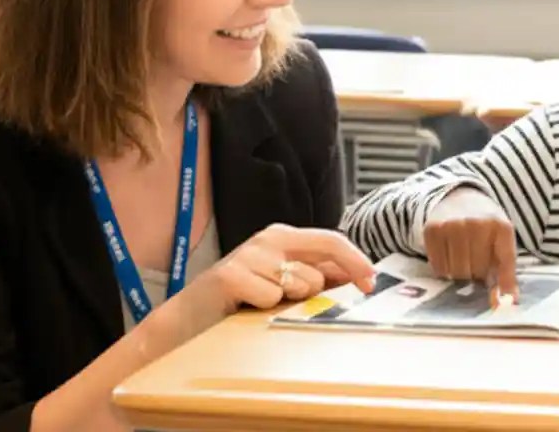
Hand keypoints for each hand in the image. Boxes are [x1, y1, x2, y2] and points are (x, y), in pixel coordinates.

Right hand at [162, 223, 375, 335]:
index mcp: (282, 237)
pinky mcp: (231, 275)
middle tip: (315, 299)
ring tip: (262, 305)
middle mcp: (267, 239)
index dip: (356, 261)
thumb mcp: (282, 285)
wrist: (186, 321)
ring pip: (301, 284)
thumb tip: (358, 277)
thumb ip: (316, 276)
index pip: (331, 241)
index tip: (371, 283)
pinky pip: (272, 298)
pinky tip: (245, 310)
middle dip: (327, 285)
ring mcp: (249, 255)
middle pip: (323, 258)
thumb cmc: (239, 304)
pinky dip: (264, 309)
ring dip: (289, 302)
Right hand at [424, 187, 518, 301]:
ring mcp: (453, 224)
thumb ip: (505, 273)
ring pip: (457, 272)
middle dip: (477, 272)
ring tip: (463, 257)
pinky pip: (439, 267)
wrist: (459, 197)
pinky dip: (444, 268)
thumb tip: (507, 303)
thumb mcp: (501, 241)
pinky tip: (448, 254)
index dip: (504, 285)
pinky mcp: (432, 229)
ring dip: (460, 272)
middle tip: (475, 260)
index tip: (501, 305)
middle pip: (477, 272)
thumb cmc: (485, 226)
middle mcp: (477, 223)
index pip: (505, 262)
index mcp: (501, 226)